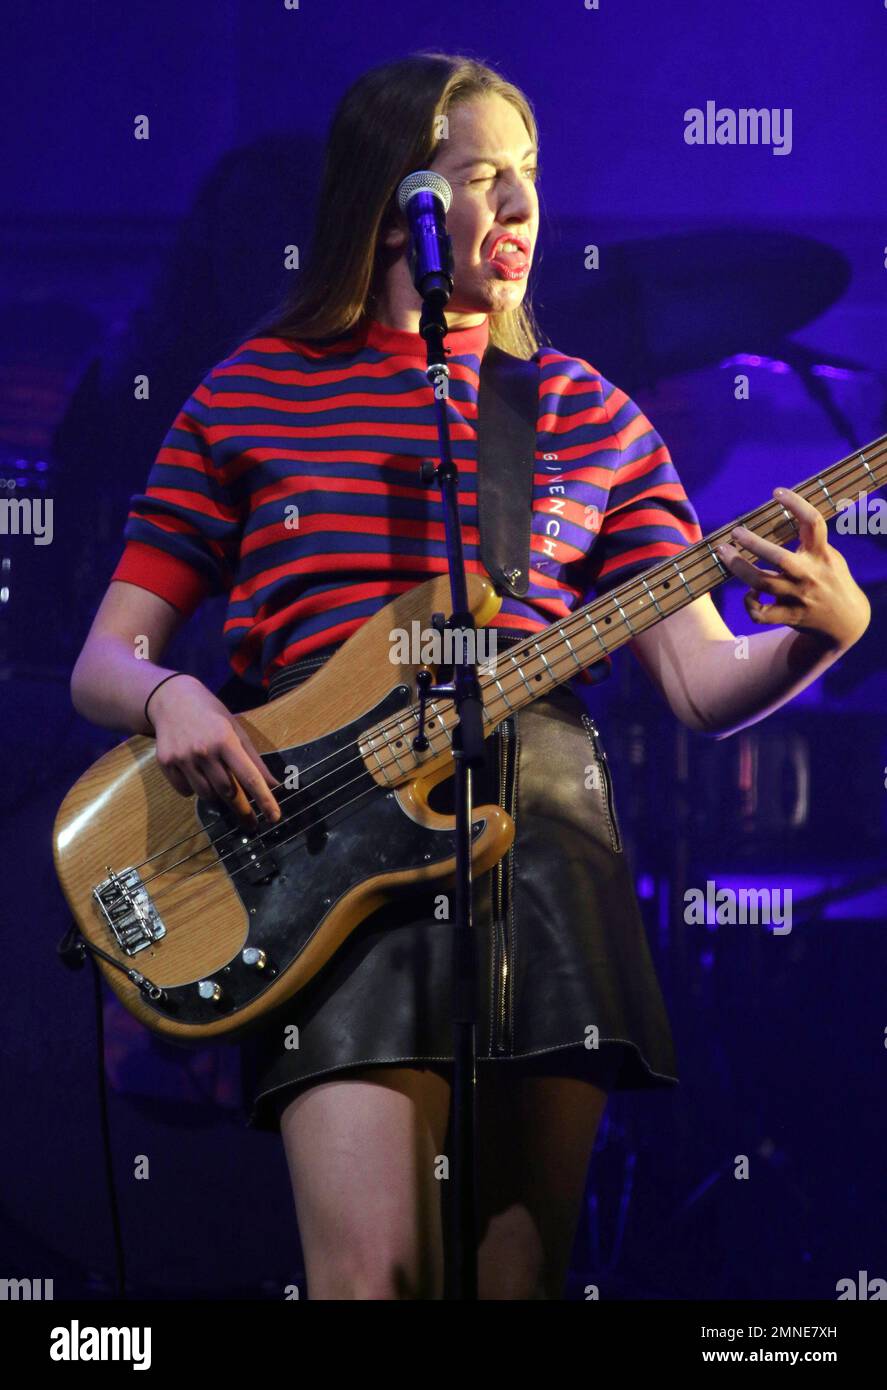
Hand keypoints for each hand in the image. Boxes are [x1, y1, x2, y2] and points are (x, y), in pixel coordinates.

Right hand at [148, 674, 280, 826]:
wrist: (172, 700)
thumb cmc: (211, 715)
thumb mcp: (236, 730)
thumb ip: (254, 760)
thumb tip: (272, 785)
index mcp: (225, 740)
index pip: (249, 776)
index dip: (263, 799)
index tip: (274, 817)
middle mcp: (204, 751)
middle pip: (228, 791)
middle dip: (242, 809)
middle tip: (250, 822)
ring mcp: (183, 758)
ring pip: (206, 794)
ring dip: (217, 797)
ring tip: (220, 786)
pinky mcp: (166, 763)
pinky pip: (185, 791)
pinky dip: (194, 790)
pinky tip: (196, 775)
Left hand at [715, 486, 871, 651]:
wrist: (846, 623)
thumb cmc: (832, 580)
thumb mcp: (830, 557)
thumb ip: (810, 541)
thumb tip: (783, 517)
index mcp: (822, 555)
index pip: (813, 524)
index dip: (797, 504)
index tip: (777, 492)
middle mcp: (810, 575)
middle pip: (779, 558)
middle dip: (754, 543)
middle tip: (736, 532)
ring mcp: (798, 597)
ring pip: (762, 582)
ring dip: (739, 567)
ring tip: (724, 552)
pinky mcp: (789, 616)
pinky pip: (761, 613)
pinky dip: (749, 604)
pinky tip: (749, 594)